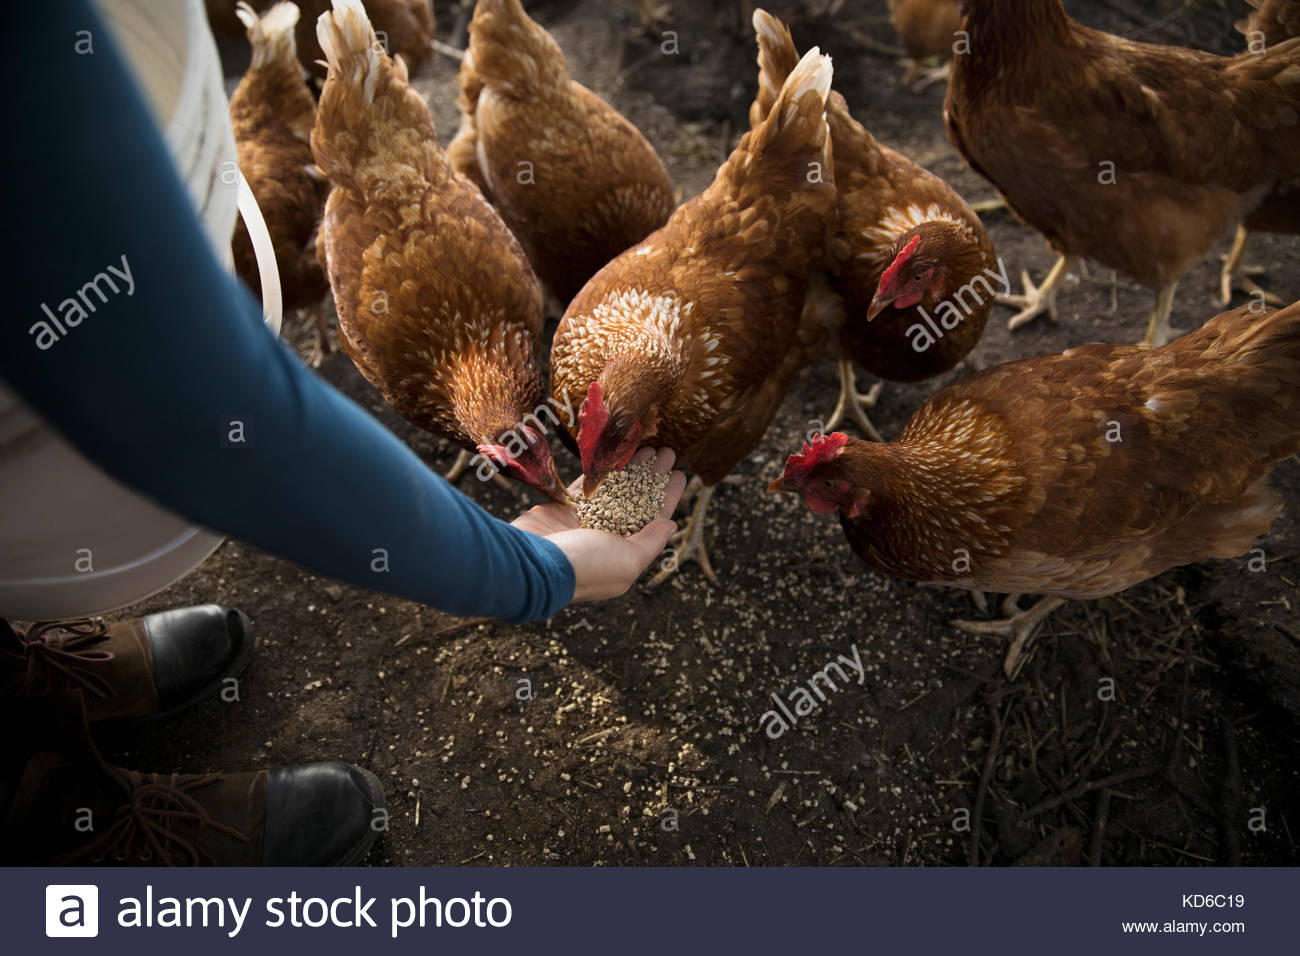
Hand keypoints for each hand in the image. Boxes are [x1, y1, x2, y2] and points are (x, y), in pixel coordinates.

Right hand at [512, 447, 686, 601]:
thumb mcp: (628, 561)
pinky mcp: (564, 507)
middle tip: (666, 452)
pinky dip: (602, 469)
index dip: (667, 497)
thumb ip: (650, 542)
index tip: (680, 474)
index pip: (653, 520)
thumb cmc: (584, 565)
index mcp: (625, 553)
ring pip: (614, 489)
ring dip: (631, 469)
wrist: (532, 563)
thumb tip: (670, 525)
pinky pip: (589, 484)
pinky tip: (617, 453)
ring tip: (647, 446)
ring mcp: (585, 522)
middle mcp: (607, 537)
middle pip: (636, 501)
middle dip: (652, 477)